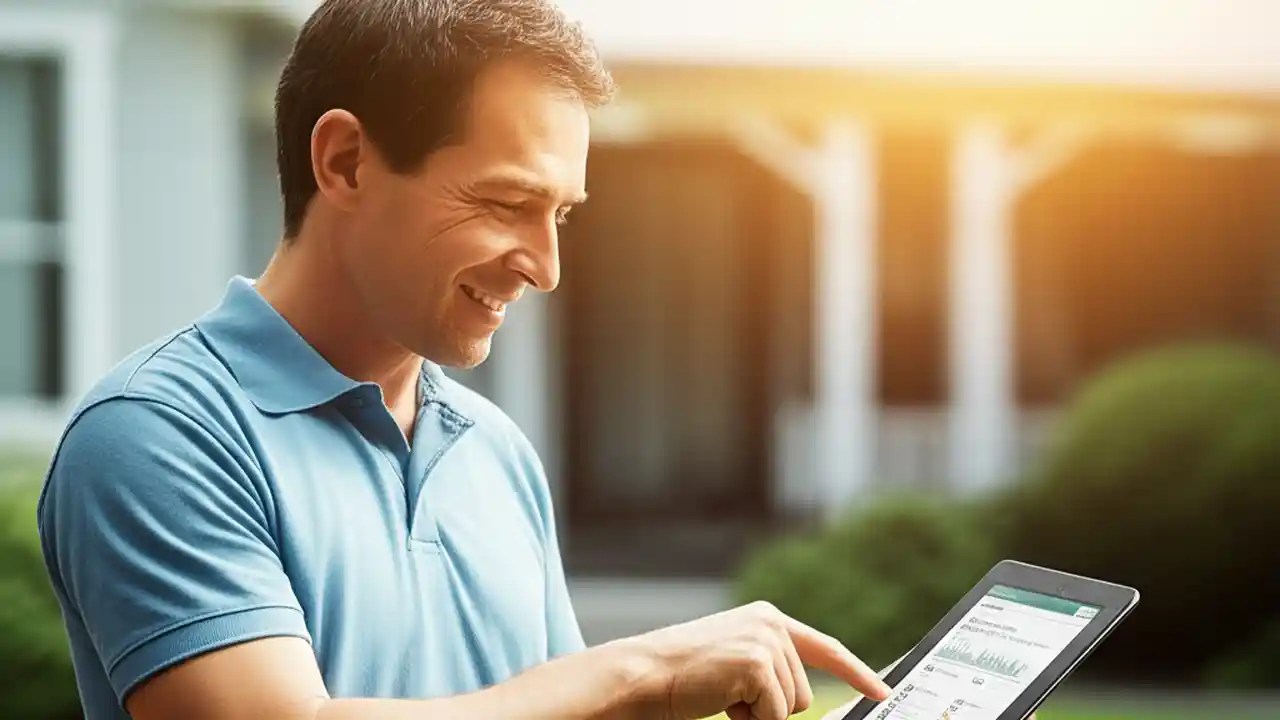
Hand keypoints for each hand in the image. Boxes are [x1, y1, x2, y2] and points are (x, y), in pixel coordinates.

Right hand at [632, 601, 889, 719]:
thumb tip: (802, 699)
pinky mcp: (758, 663)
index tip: (882, 692)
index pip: (824, 648)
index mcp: (766, 618)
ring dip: (758, 713)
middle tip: (728, 696)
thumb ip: (771, 666)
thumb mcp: (734, 661)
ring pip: (791, 706)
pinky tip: (720, 699)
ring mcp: (765, 641)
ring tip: (721, 694)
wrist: (643, 673)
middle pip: (804, 691)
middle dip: (771, 707)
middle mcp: (770, 624)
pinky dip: (749, 719)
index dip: (857, 672)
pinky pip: (774, 714)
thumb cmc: (682, 675)